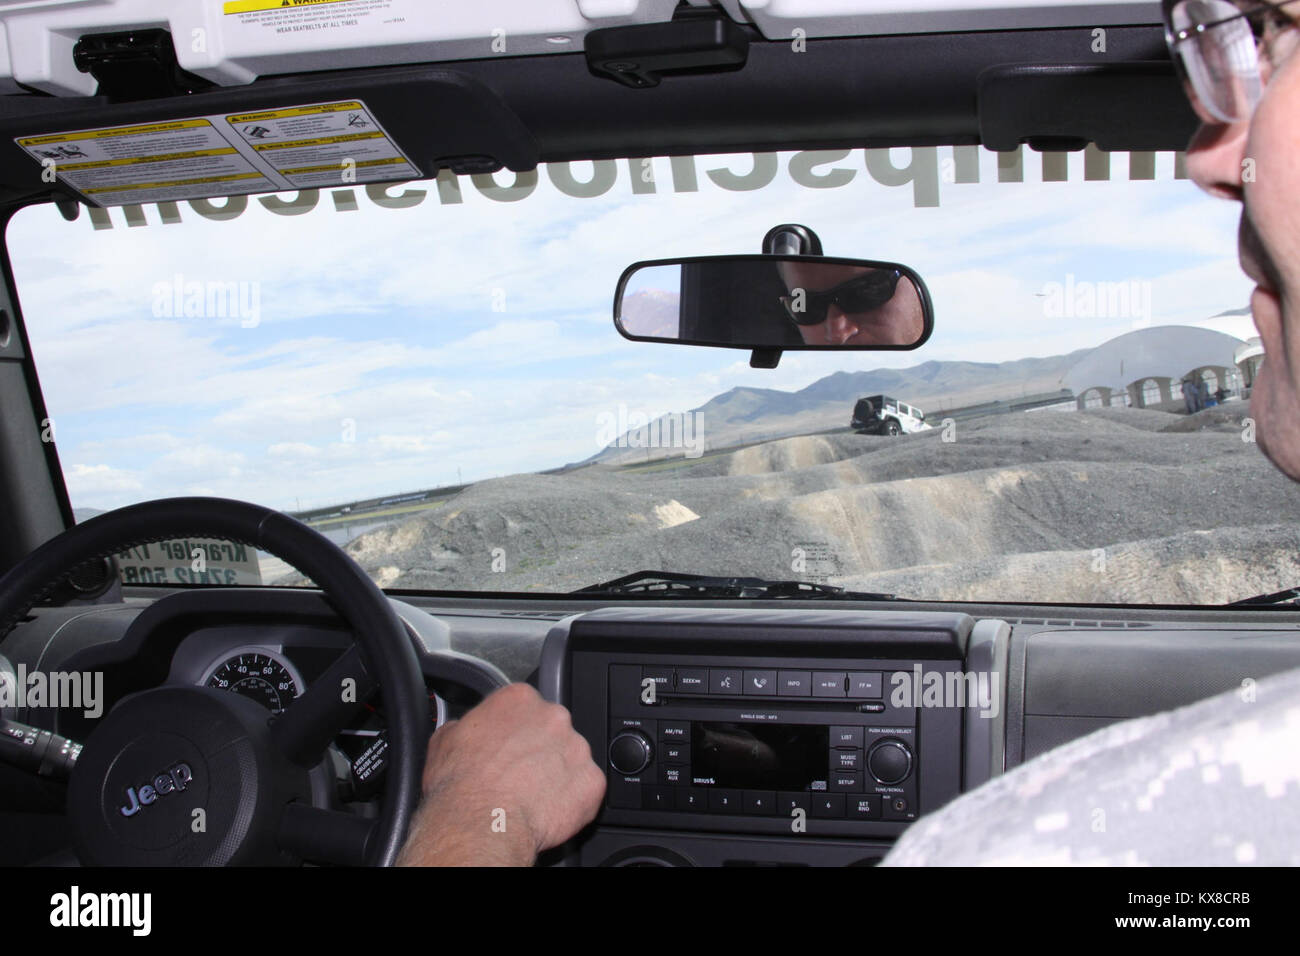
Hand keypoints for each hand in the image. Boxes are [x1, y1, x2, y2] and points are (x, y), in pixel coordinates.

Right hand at [395, 682, 605, 865]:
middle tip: (520, 774)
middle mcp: (553, 716)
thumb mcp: (444, 742)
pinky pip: (587, 789)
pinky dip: (573, 801)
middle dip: (541, 750)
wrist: (480, 823)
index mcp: (519, 699)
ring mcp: (577, 748)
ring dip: (558, 774)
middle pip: (553, 729)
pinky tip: (549, 810)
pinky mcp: (592, 781)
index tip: (510, 746)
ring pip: (572, 759)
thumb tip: (461, 729)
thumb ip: (463, 725)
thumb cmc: (460, 786)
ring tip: (532, 796)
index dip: (517, 730)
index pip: (526, 706)